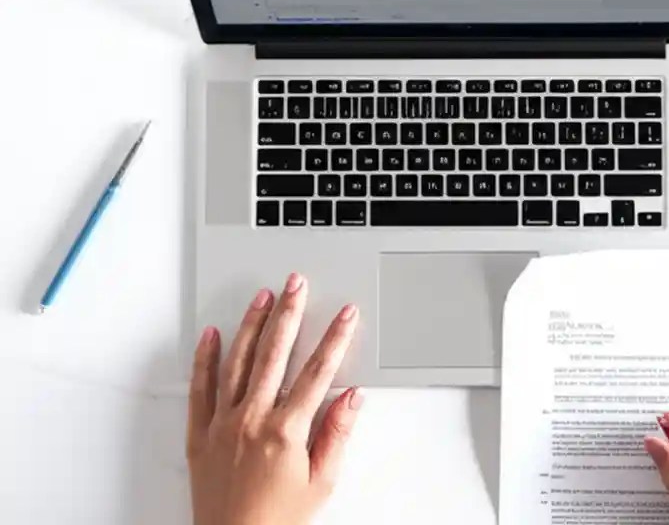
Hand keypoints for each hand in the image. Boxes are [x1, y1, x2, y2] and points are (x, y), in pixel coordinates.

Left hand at [187, 273, 361, 524]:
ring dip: (251, 325)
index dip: (335, 338)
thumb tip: (351, 398)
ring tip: (262, 297)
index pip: (318, 372)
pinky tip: (213, 335)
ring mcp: (222, 425)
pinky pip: (201, 388)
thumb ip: (336, 435)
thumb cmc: (277, 521)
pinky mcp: (200, 435)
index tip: (346, 315)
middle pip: (275, 354)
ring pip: (237, 362)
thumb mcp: (321, 482)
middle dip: (290, 314)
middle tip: (296, 284)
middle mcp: (251, 420)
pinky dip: (205, 359)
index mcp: (286, 431)